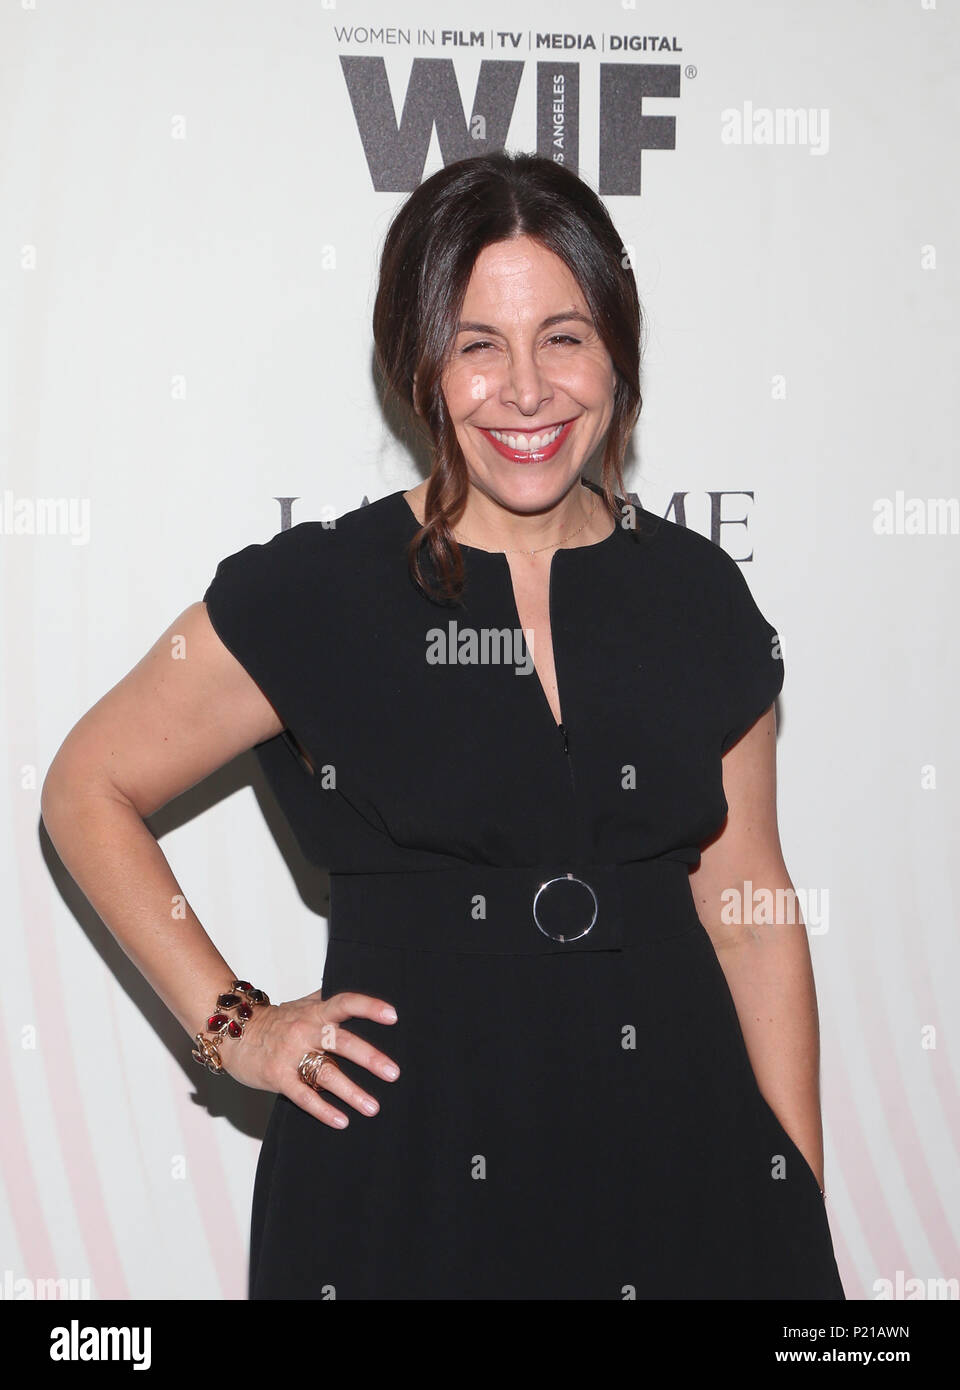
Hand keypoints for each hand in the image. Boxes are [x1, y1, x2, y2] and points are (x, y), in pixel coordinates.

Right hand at [220, 987, 399, 1127]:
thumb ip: (330, 999)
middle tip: (394, 1073)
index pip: (345, 1003)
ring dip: (352, 1092)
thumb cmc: (277, 1020)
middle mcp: (305, 1030)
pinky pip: (303, 1096)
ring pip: (325, 1073)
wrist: (234, 1033)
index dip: (369, 1006)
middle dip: (369, 1057)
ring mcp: (291, 1054)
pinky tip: (342, 1121)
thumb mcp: (304, 1004)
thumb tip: (363, 990)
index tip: (393, 1016)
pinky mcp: (277, 1077)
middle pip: (341, 1041)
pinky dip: (323, 1110)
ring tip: (373, 1107)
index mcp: (316, 1011)